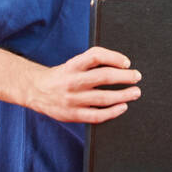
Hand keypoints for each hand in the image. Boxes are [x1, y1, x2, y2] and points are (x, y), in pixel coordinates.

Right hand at [26, 46, 141, 123]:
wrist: (35, 91)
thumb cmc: (61, 76)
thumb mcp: (72, 64)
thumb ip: (91, 64)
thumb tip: (120, 65)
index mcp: (72, 65)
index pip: (95, 56)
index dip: (113, 57)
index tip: (127, 62)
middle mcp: (72, 81)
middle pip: (102, 77)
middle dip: (124, 77)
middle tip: (137, 77)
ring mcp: (72, 100)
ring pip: (102, 98)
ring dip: (123, 95)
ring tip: (135, 93)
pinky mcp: (72, 115)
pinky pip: (96, 116)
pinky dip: (112, 112)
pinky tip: (122, 107)